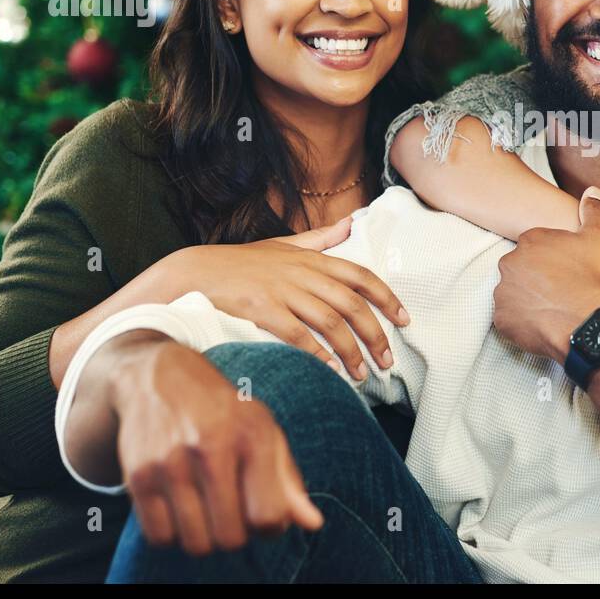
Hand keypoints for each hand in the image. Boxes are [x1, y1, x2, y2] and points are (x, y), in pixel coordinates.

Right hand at [107, 332, 323, 555]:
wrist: (159, 377)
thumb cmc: (222, 411)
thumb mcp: (264, 430)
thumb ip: (289, 480)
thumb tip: (314, 524)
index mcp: (253, 435)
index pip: (269, 516)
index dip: (271, 526)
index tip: (262, 514)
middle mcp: (212, 447)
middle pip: (231, 537)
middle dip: (235, 534)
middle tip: (230, 511)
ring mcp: (171, 463)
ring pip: (196, 543)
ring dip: (204, 537)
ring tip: (205, 509)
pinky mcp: (138, 475)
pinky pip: (160, 537)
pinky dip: (171, 533)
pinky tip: (178, 508)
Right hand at [160, 217, 408, 379]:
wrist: (194, 274)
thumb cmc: (241, 263)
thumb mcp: (283, 244)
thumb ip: (320, 238)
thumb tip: (350, 223)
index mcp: (312, 259)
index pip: (361, 276)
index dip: (387, 298)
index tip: (405, 320)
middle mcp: (302, 273)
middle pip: (352, 305)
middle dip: (375, 335)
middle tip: (387, 361)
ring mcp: (282, 291)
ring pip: (330, 324)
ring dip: (351, 352)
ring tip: (360, 375)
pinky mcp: (261, 310)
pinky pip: (298, 336)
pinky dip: (317, 355)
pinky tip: (329, 372)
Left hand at [492, 187, 599, 362]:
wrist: (587, 321)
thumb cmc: (593, 279)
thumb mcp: (598, 239)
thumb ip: (592, 212)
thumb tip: (592, 189)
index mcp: (530, 240)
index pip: (535, 245)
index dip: (552, 259)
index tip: (566, 270)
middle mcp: (510, 262)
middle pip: (521, 268)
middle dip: (536, 278)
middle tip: (560, 290)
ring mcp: (503, 291)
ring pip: (513, 293)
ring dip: (528, 299)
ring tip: (553, 308)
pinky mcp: (502, 319)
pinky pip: (509, 318)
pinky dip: (522, 322)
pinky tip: (543, 323)